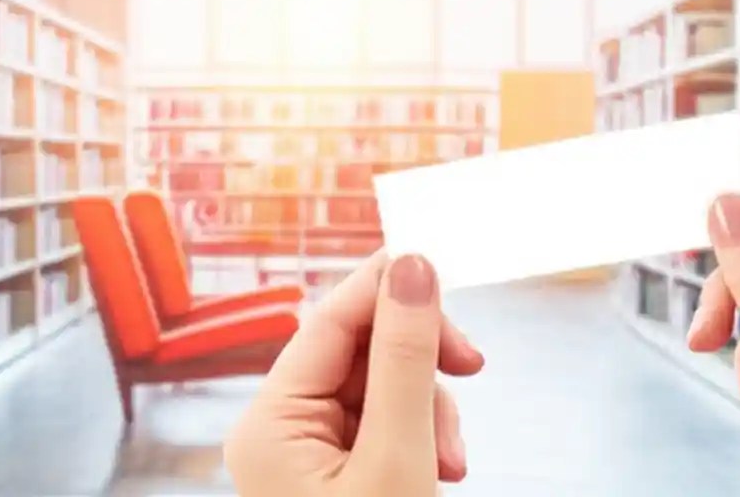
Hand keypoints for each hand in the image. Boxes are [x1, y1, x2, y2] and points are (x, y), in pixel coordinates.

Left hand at [224, 251, 484, 495]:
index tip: (445, 272)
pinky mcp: (337, 474)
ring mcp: (307, 455)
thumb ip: (406, 361)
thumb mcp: (397, 456)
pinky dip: (420, 438)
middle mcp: (278, 431)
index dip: (390, 289)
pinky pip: (385, 426)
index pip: (332, 320)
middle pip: (361, 352)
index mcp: (268, 421)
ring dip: (428, 411)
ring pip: (382, 389)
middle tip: (471, 369)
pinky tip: (440, 471)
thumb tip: (413, 266)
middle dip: (420, 367)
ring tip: (449, 463)